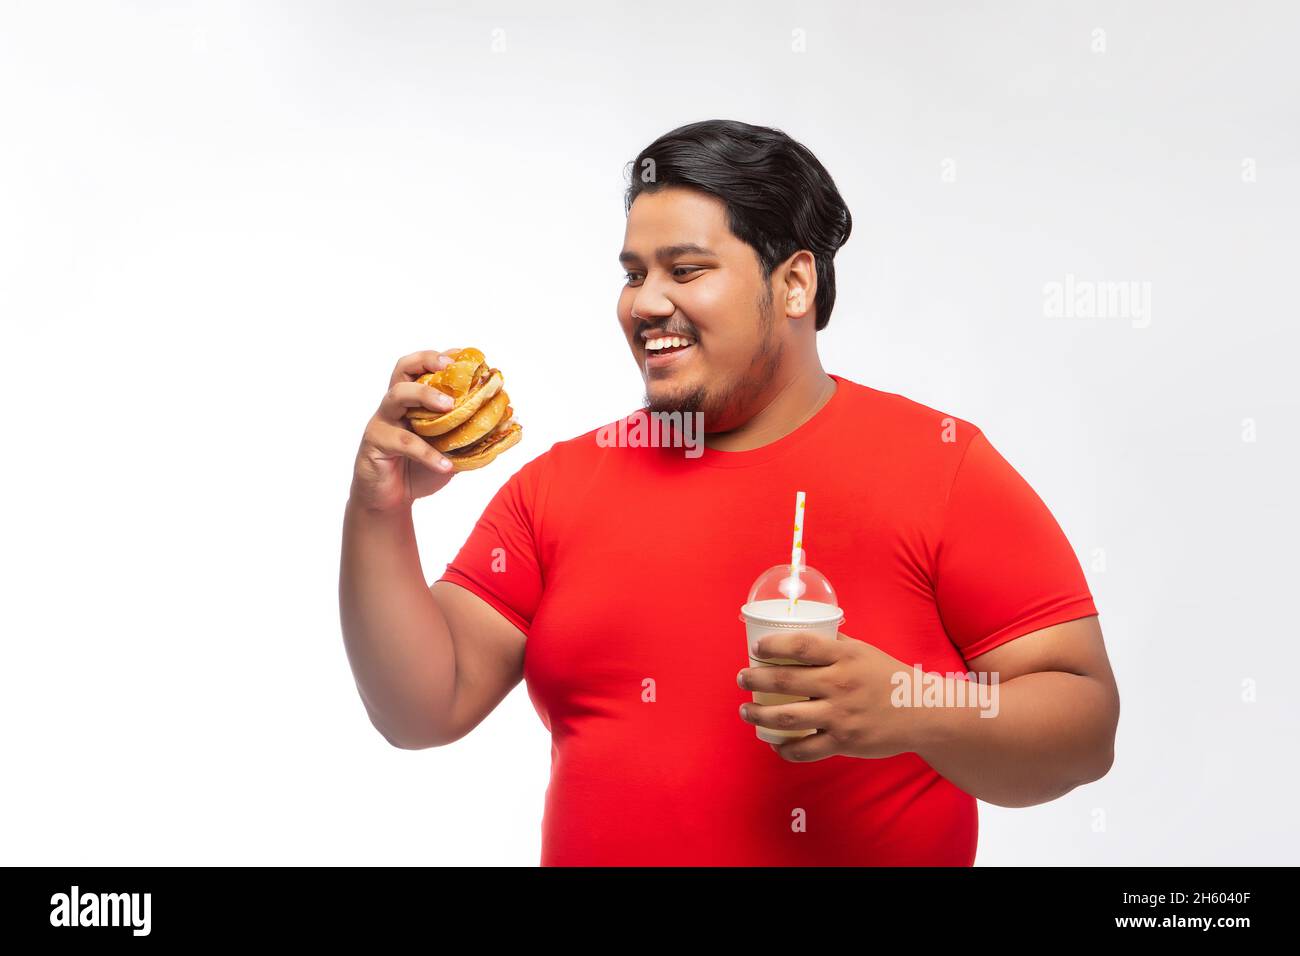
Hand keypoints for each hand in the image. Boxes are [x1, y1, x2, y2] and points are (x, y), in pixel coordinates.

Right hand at [350, 349, 462, 512]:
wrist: (391, 500)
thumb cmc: (419, 470)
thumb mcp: (452, 451)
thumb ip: (473, 434)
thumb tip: (511, 421)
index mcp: (413, 402)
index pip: (423, 368)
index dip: (441, 358)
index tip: (464, 355)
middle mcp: (395, 405)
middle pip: (403, 369)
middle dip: (427, 361)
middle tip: (449, 368)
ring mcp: (382, 421)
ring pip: (396, 395)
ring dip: (424, 395)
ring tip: (449, 406)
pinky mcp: (376, 443)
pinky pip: (403, 442)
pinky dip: (428, 453)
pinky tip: (446, 464)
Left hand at [736, 630, 918, 761]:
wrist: (922, 712)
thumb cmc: (889, 678)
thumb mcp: (864, 651)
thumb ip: (835, 643)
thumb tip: (805, 628)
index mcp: (845, 656)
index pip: (801, 645)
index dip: (774, 645)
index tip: (756, 648)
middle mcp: (841, 684)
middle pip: (786, 680)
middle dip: (755, 678)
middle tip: (742, 678)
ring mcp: (841, 715)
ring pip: (788, 716)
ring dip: (760, 714)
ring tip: (746, 710)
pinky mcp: (844, 741)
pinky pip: (806, 749)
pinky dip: (785, 748)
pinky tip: (775, 743)